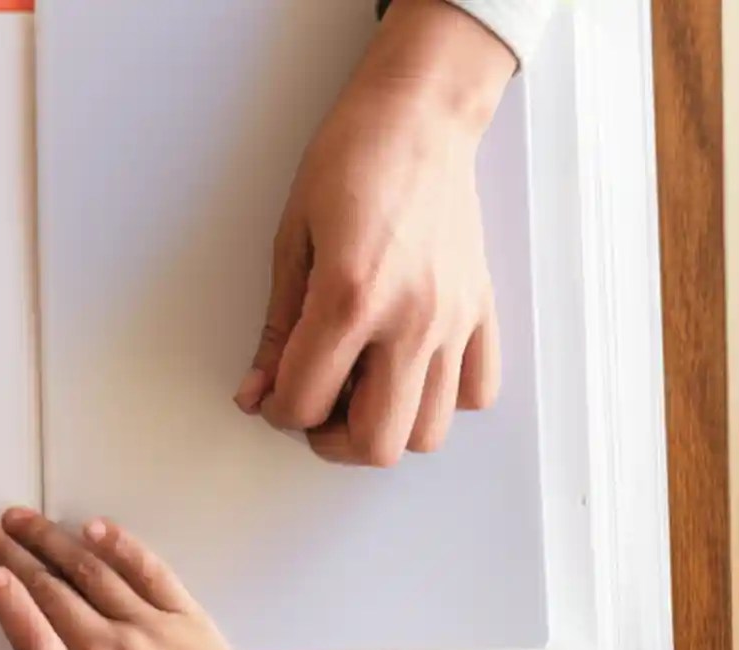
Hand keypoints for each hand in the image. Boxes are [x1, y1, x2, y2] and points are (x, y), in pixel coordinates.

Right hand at [0, 508, 266, 649]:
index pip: (32, 627)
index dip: (6, 597)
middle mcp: (112, 647)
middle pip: (53, 589)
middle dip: (16, 557)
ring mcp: (151, 627)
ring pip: (92, 570)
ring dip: (53, 540)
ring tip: (28, 522)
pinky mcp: (187, 618)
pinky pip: (148, 570)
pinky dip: (120, 545)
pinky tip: (97, 529)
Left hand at [234, 0, 516, 466]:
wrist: (419, 119)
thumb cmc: (349, 164)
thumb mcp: (291, 243)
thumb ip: (276, 329)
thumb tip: (255, 391)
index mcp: (349, 299)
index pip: (305, 403)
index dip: (277, 410)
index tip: (272, 393)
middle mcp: (409, 321)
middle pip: (377, 442)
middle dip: (332, 440)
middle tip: (315, 408)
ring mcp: (453, 320)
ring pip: (429, 431)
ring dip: (386, 426)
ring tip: (361, 389)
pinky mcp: (482, 311)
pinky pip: (478, 391)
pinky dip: (443, 397)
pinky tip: (411, 368)